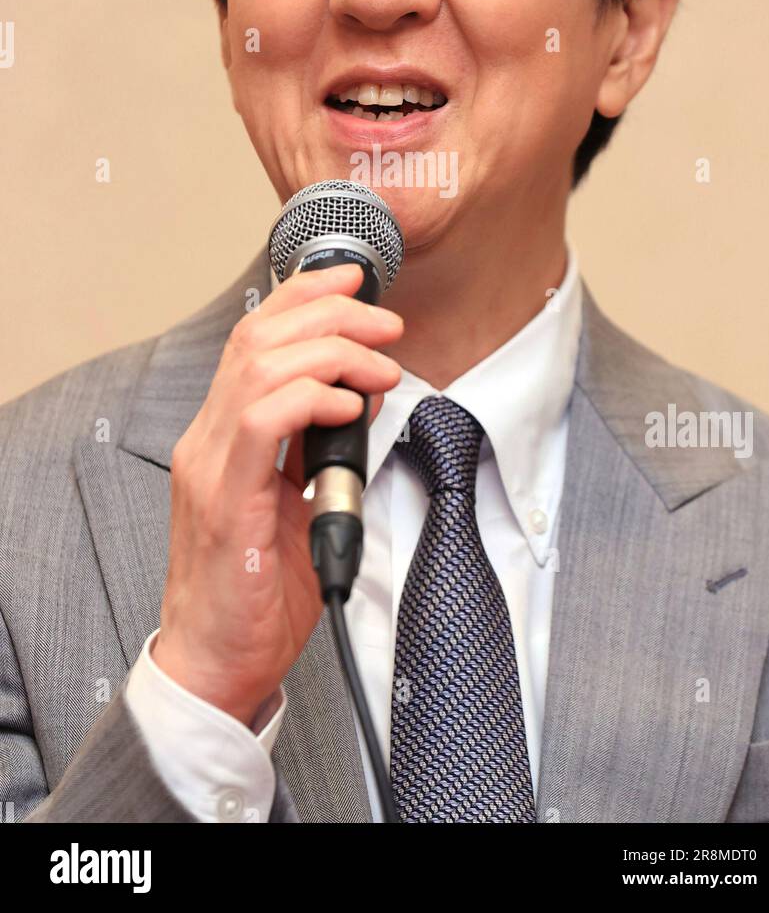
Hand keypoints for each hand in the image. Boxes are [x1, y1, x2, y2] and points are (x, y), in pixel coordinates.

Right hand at [151, 262, 402, 725]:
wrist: (218, 663)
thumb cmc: (258, 591)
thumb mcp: (300, 501)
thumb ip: (322, 447)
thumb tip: (363, 393)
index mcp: (223, 433)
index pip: (256, 336)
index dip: (304, 295)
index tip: (353, 279)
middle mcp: (207, 438)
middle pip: (260, 337)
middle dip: (332, 312)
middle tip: (387, 321)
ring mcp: (209, 465)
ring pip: (262, 366)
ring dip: (335, 350)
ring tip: (383, 364)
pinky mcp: (223, 499)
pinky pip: (263, 420)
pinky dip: (313, 397)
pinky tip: (351, 405)